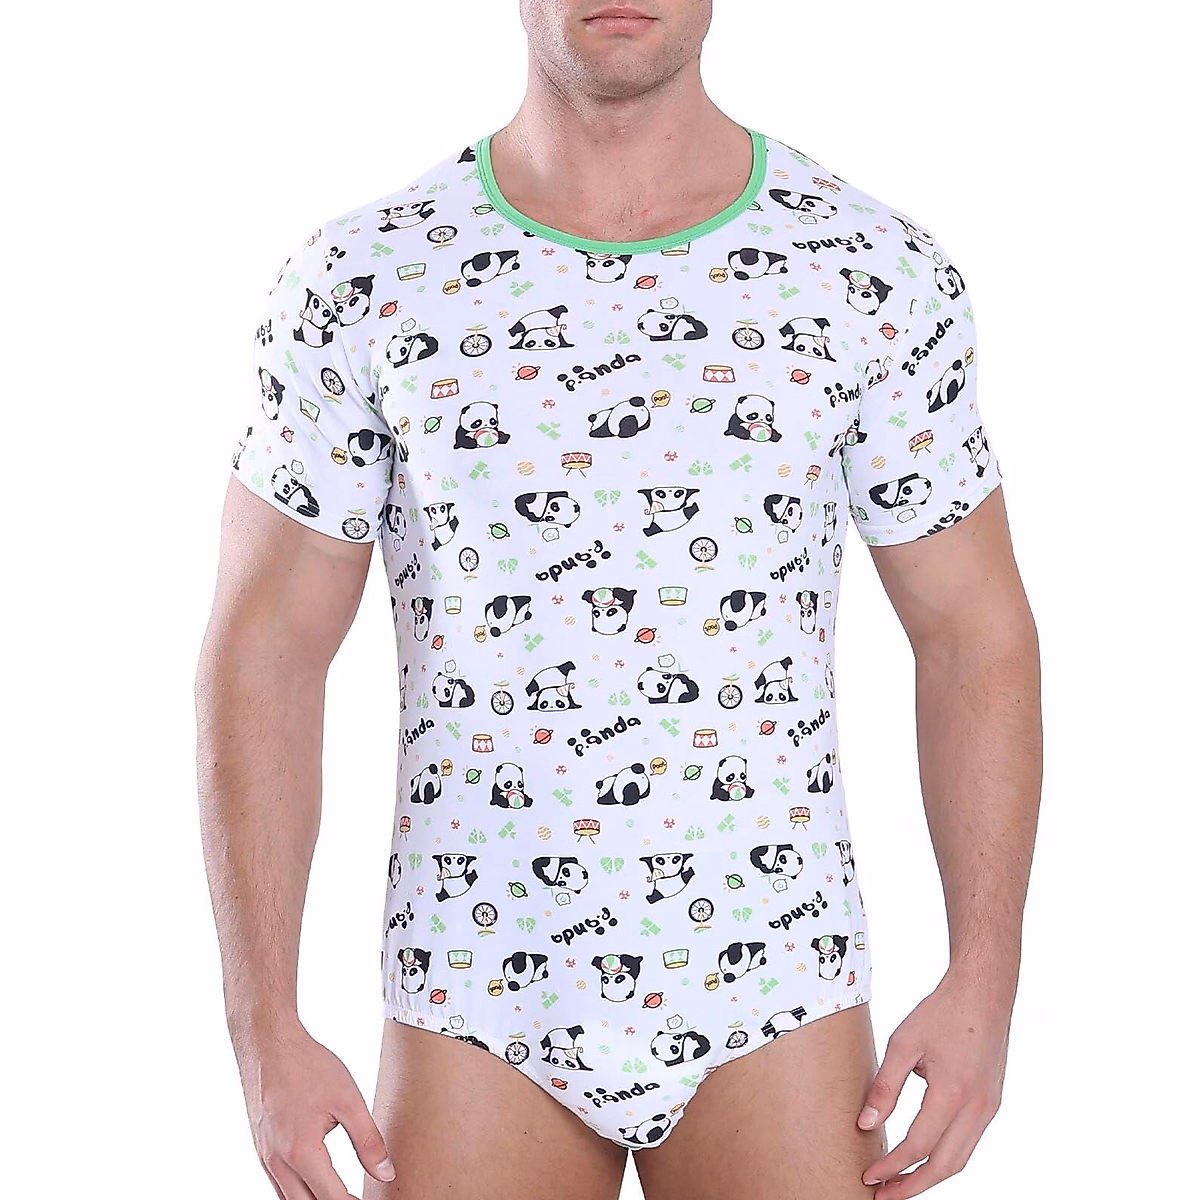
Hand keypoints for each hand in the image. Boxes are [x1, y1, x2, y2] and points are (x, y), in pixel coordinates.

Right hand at [234, 1017, 395, 1199]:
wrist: (268, 1044)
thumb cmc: (307, 1066)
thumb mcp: (348, 1099)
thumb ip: (368, 1141)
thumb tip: (385, 1173)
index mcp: (302, 1153)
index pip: (331, 1198)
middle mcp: (278, 1162)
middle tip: (356, 1198)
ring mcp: (265, 1156)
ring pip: (288, 1198)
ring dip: (313, 1199)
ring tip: (339, 1192)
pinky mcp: (260, 1147)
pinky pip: (278, 1183)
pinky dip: (297, 1190)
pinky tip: (314, 1181)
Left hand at [857, 968, 1011, 1197]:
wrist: (983, 993)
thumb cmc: (942, 1012)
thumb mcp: (903, 1043)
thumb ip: (885, 1086)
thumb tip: (865, 1124)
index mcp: (953, 1093)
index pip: (918, 1146)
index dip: (892, 1166)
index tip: (868, 1176)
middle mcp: (977, 1109)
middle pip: (944, 1166)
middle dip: (912, 1186)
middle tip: (882, 1196)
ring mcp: (989, 1109)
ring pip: (960, 1159)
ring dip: (930, 1177)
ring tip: (900, 1183)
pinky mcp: (991, 1104)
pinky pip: (969, 1143)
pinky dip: (945, 1157)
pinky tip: (924, 1157)